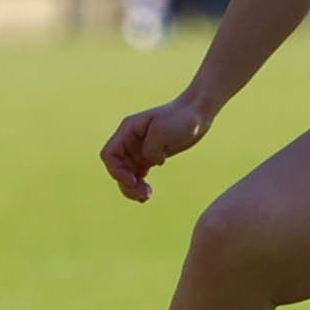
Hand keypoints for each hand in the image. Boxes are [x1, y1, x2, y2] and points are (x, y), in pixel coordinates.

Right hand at [100, 96, 215, 201]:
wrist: (199, 113)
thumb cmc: (182, 118)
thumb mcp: (163, 131)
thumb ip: (150, 149)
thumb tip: (148, 163)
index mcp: (128, 130)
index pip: (109, 154)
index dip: (116, 170)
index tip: (132, 180)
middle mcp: (130, 141)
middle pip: (117, 168)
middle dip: (126, 183)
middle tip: (143, 195)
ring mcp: (139, 149)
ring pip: (127, 174)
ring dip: (132, 188)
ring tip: (146, 197)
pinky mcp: (151, 156)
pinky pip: (138, 175)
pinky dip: (140, 185)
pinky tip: (148, 194)